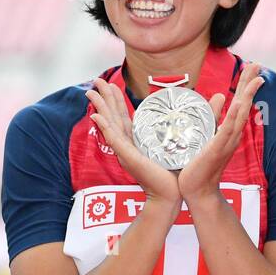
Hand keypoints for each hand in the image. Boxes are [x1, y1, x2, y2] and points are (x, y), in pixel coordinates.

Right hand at [87, 77, 180, 204]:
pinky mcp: (128, 158)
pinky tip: (96, 116)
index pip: (123, 116)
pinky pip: (114, 139)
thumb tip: (184, 118)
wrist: (171, 195)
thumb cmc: (173, 174)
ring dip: (101, 107)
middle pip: (113, 116)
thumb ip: (175, 133)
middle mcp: (128, 145)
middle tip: (96, 80)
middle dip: (105, 98)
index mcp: (136, 141)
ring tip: (91, 91)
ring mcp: (126, 151)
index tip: (112, 84)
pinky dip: (105, 127)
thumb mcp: (173, 148)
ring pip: (110, 124)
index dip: (117, 100)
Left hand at [178, 61, 265, 206]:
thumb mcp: (205, 135)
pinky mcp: (217, 148)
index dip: (245, 84)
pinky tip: (239, 102)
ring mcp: (226, 141)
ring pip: (240, 113)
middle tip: (258, 64)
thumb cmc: (199, 165)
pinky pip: (228, 129)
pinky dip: (234, 116)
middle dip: (249, 83)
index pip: (239, 102)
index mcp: (228, 129)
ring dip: (247, 95)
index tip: (252, 67)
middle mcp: (231, 134)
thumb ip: (212, 116)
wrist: (197, 189)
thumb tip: (220, 96)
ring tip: (255, 78)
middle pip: (244, 103)